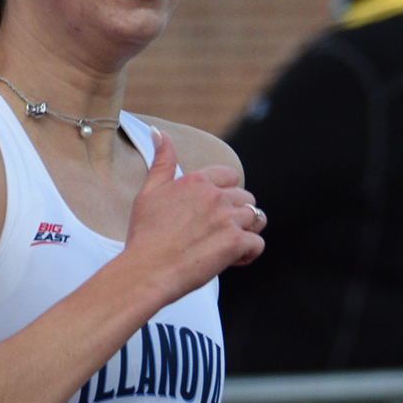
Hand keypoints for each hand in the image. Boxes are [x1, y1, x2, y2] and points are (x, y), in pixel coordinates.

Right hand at [123, 128, 264, 300]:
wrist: (146, 270)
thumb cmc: (145, 235)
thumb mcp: (149, 192)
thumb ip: (162, 161)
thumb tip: (159, 132)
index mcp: (197, 181)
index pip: (230, 176)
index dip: (226, 195)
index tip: (214, 211)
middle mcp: (216, 196)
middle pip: (246, 198)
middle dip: (237, 215)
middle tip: (217, 233)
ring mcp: (228, 219)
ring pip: (256, 219)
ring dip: (246, 232)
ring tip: (227, 245)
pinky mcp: (236, 242)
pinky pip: (258, 244)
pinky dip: (248, 254)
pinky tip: (231, 260)